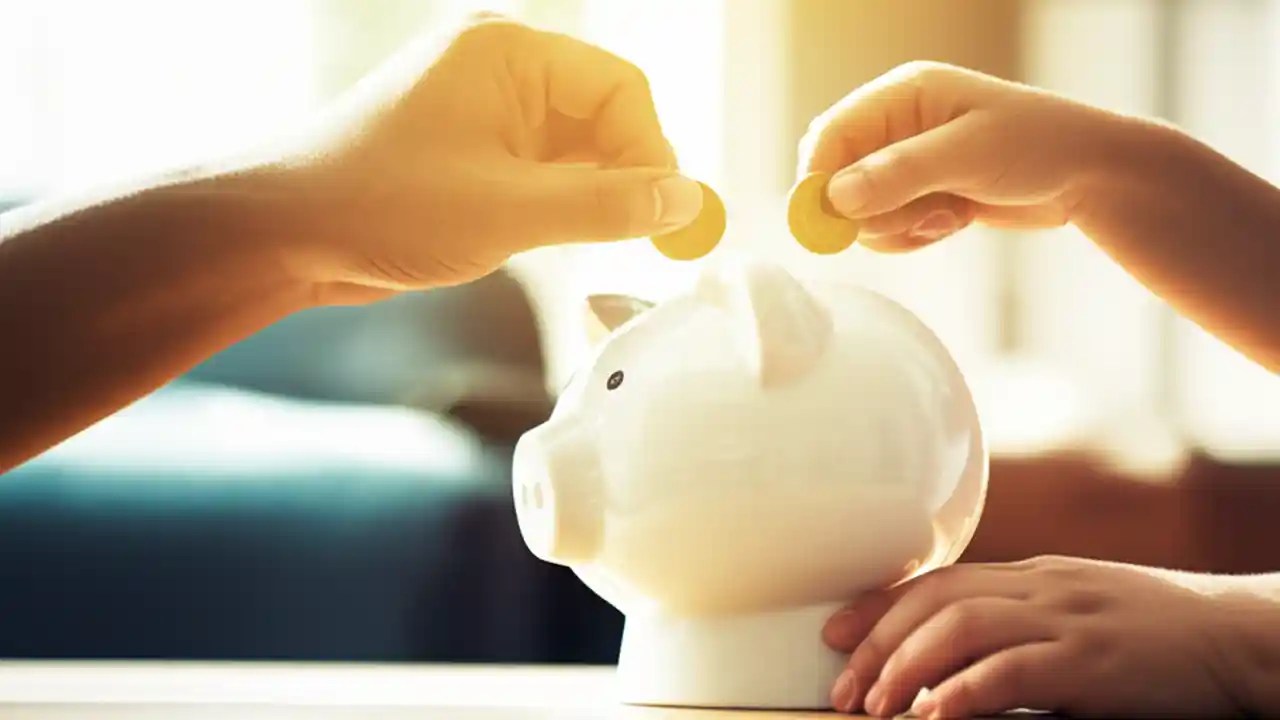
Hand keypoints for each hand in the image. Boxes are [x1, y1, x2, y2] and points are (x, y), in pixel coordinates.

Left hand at [274, 15, 701, 301]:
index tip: (662, 216)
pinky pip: (539, 169)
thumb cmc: (381, 206)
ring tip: (573, 242)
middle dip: (622, 176)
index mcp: (508, 53)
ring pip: (573, 149)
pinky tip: (547, 241)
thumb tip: (686, 202)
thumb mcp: (509, 211)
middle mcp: (499, 69)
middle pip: (602, 115)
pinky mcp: (468, 150)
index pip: (620, 88)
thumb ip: (607, 206)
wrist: (284, 232)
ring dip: (588, 196)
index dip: (652, 153)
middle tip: (632, 237)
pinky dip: (556, 205)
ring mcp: (481, 110)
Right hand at [798, 61, 1125, 251]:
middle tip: (914, 217)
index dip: (818, 179)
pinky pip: (888, 227)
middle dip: (867, 209)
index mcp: (902, 95)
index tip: (824, 223)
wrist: (1091, 176)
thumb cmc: (1039, 146)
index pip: (831, 134)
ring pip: (861, 210)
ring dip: (899, 225)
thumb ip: (899, 174)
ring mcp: (908, 163)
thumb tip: (835, 199)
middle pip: (837, 177)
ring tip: (950, 214)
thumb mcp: (968, 155)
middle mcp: (897, 126)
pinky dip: (915, 234)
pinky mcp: (921, 194)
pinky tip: (956, 220)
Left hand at [822, 555, 1248, 717]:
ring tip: (877, 708)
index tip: (835, 635)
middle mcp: (1041, 588)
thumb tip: (955, 646)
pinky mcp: (1092, 662)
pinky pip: (1012, 669)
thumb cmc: (1158, 636)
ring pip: (959, 627)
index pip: (936, 581)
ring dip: (906, 669)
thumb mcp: (1079, 611)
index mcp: (1033, 576)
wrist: (1239, 638)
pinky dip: (964, 691)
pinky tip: (934, 715)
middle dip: (875, 645)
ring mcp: (1066, 620)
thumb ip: (1022, 618)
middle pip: (934, 602)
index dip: (877, 608)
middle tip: (844, 690)